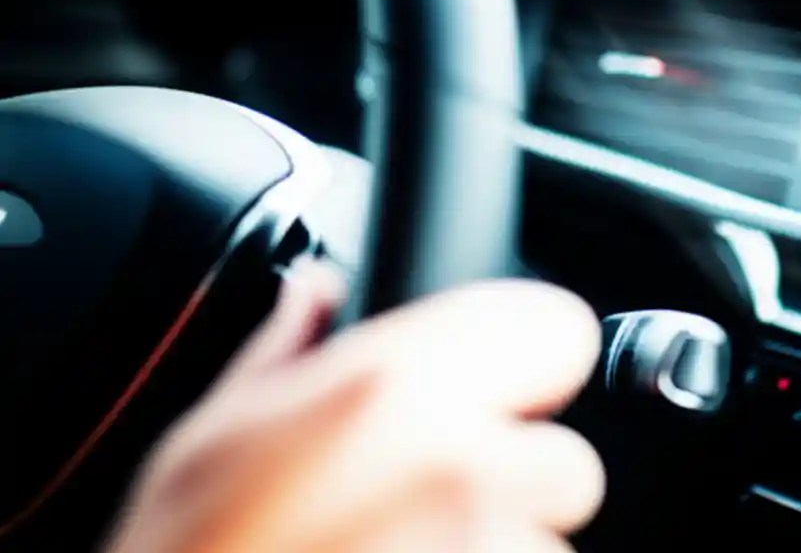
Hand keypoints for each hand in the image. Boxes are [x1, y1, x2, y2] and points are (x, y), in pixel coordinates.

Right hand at [106, 262, 604, 551]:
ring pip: (550, 545)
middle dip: (516, 482)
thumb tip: (319, 292)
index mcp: (394, 390)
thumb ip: (289, 352)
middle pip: (568, 462)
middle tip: (433, 501)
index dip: (531, 358)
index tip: (507, 387)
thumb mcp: (212, 440)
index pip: (559, 330)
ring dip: (498, 550)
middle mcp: (461, 472)